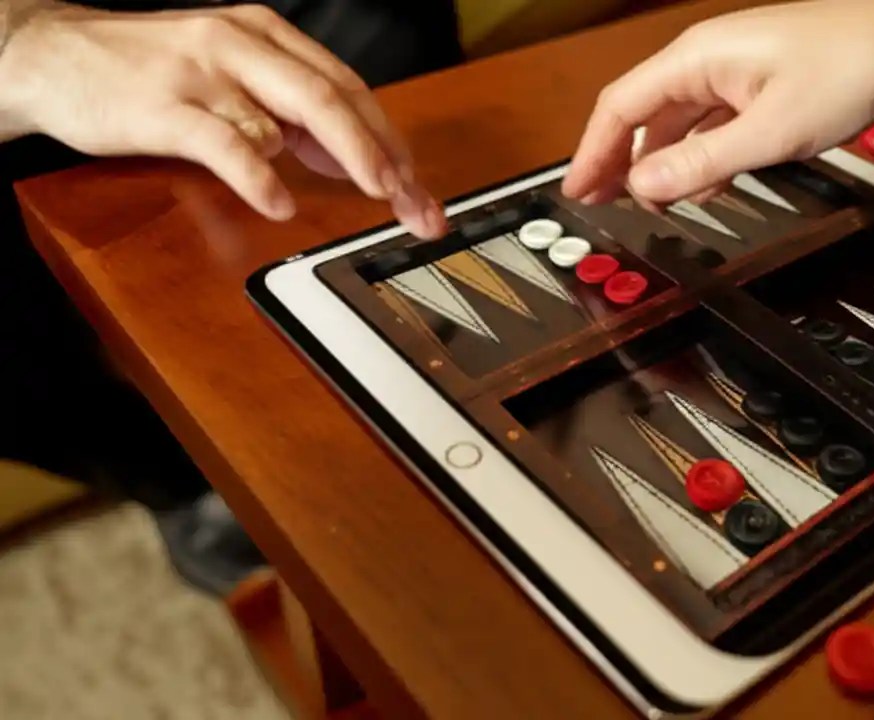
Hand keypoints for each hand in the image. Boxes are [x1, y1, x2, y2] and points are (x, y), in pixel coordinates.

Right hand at [0, 2, 445, 237]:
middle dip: (384, 153)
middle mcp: (243, 46)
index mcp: (267, 36)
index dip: (390, 138)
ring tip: (375, 197)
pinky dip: (260, 176)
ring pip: (291, 115)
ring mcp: (204, 74)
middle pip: (335, 99)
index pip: (348, 88)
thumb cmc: (149, 73)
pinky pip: (225, 143)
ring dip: (343, 161)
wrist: (52, 55)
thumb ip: (290, 116)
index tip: (419, 184)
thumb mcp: (233, 81)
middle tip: (414, 199)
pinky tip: (281, 203)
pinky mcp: (164, 106)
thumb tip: (351, 159)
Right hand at [561, 0, 873, 206]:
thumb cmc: (849, 70)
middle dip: (620, 161)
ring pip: (680, 122)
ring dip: (663, 164)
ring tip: (652, 206)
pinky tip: (706, 185)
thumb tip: (642, 185)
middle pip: (644, 114)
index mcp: (696, 58)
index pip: (621, 107)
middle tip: (602, 206)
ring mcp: (736, 70)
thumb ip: (701, 163)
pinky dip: (702, 156)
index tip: (577, 191)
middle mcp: (708, 58)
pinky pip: (714, 123)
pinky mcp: (763, 85)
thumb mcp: (769, 132)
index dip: (592, 152)